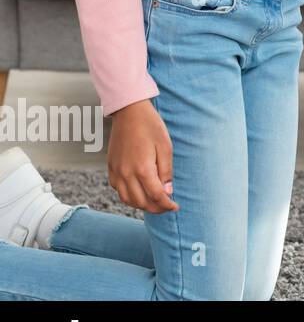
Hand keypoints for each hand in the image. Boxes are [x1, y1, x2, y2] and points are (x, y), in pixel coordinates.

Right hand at [106, 100, 178, 214]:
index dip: (167, 205)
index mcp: (142, 169)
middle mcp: (126, 174)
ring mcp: (116, 172)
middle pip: (141, 202)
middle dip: (156, 208)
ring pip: (127, 199)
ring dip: (142, 205)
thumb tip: (167, 192)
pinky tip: (140, 192)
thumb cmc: (150, 127)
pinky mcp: (110, 168)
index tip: (175, 207)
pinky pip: (118, 190)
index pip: (156, 196)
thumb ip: (166, 172)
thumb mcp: (166, 147)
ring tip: (155, 202)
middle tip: (167, 206)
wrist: (129, 112)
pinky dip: (129, 196)